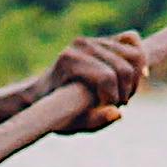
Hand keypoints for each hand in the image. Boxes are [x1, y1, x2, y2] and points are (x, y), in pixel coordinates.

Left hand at [0, 28, 162, 149]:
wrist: (27, 99)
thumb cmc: (40, 116)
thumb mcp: (60, 125)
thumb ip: (88, 122)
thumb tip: (116, 115)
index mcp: (68, 62)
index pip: (107, 77)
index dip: (116, 95)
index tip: (112, 109)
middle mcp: (78, 46)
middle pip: (126, 64)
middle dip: (129, 87)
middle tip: (118, 104)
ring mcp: (89, 42)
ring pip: (133, 53)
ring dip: (135, 75)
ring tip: (122, 94)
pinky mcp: (99, 42)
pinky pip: (131, 41)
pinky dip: (138, 52)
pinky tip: (139, 69)